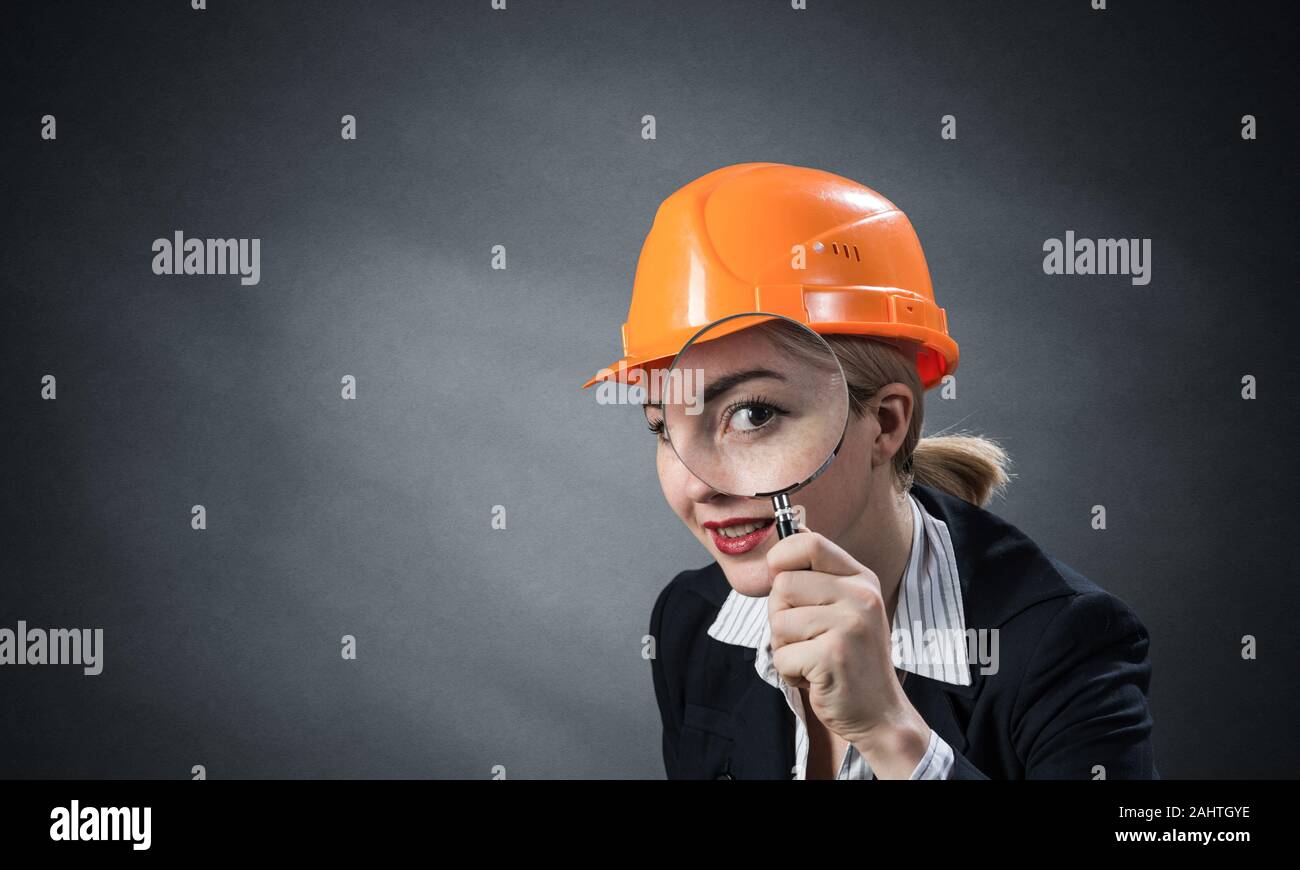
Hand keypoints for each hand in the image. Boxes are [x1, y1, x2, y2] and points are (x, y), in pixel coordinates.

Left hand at [766, 529, 930, 777]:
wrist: (879, 712)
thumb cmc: (850, 659)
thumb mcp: (844, 607)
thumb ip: (819, 575)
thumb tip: (788, 531)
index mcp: (860, 579)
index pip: (809, 542)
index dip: (781, 557)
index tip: (781, 577)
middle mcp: (860, 596)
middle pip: (783, 585)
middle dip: (780, 615)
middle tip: (805, 638)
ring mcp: (849, 625)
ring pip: (778, 622)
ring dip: (784, 647)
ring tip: (812, 658)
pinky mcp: (833, 656)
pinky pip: (782, 656)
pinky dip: (789, 672)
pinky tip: (814, 677)